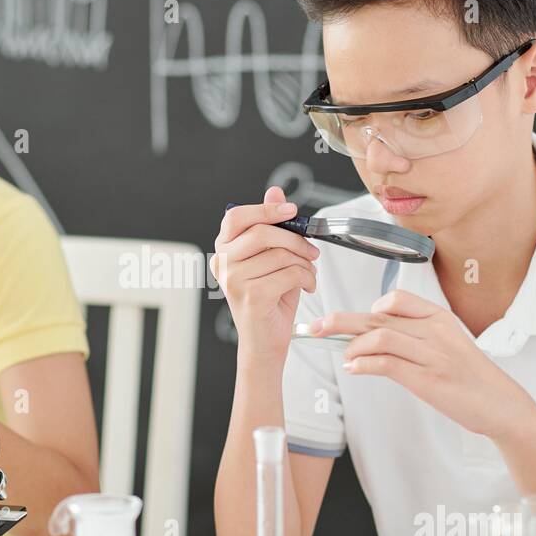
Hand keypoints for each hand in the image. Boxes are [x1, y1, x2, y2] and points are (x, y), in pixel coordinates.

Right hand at [209, 185, 319, 362]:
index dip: (265, 209)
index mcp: (223, 250)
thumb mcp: (271, 258)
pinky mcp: (252, 296)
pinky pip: (289, 273)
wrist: (264, 343)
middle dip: (296, 239)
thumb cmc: (269, 301)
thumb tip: (275, 192)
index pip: (236, 217)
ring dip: (305, 263)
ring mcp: (234, 281)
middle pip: (262, 233)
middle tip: (312, 251)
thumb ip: (271, 226)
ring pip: (281, 254)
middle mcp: (223, 264)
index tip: (291, 211)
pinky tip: (307, 286)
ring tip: (309, 273)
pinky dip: (307, 278)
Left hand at [310, 289, 533, 439]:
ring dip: (352, 345)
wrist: (500, 404)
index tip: (347, 321)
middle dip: (340, 321)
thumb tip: (372, 336)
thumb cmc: (470, 376)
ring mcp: (432, 354)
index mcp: (439, 317)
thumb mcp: (446, 344)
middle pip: (378, 316)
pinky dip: (363, 363)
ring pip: (379, 336)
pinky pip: (386, 363)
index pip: (396, 298)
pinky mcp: (427, 379)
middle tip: (315, 327)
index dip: (367, 307)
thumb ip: (414, 335)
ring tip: (344, 356)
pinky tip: (354, 368)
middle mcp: (434, 330)